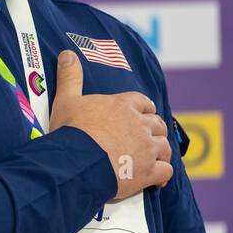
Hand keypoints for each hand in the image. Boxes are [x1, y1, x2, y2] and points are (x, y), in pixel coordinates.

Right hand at [47, 49, 172, 200]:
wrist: (76, 162)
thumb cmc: (71, 131)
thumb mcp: (66, 100)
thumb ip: (70, 77)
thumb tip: (66, 53)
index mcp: (123, 106)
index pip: (142, 102)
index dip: (143, 108)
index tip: (141, 113)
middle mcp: (140, 125)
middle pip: (157, 124)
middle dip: (153, 130)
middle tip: (145, 137)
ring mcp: (147, 148)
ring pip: (165, 147)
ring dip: (160, 151)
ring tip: (152, 158)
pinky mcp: (149, 171)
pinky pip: (166, 172)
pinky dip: (162, 175)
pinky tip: (156, 179)